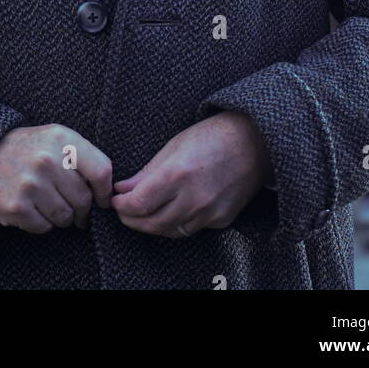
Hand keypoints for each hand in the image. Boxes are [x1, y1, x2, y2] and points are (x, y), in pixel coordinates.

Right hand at [0, 123, 112, 233]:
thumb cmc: (23, 150)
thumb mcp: (52, 138)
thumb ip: (80, 155)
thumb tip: (106, 190)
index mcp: (61, 138)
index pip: (101, 170)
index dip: (104, 191)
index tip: (100, 200)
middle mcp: (47, 159)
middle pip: (84, 199)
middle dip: (80, 209)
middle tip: (71, 208)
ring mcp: (31, 184)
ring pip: (65, 217)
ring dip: (60, 217)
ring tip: (46, 204)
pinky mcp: (16, 207)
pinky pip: (44, 227)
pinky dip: (40, 223)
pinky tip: (29, 208)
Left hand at [111, 111, 271, 237]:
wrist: (254, 142)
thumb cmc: (212, 136)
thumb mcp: (173, 146)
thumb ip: (147, 172)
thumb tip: (123, 189)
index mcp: (176, 174)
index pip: (138, 204)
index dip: (121, 206)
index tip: (115, 200)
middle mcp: (193, 198)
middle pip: (151, 223)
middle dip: (132, 219)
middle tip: (124, 211)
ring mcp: (209, 213)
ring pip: (170, 231)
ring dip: (152, 225)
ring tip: (143, 213)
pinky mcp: (221, 220)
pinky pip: (191, 229)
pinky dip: (175, 224)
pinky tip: (170, 212)